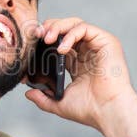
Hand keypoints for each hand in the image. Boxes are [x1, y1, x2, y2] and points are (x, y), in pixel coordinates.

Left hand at [24, 18, 136, 136]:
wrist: (107, 112)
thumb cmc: (89, 109)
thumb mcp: (60, 103)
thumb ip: (43, 98)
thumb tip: (28, 93)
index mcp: (79, 63)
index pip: (60, 42)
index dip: (45, 40)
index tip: (31, 43)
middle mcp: (89, 51)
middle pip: (66, 28)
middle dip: (50, 27)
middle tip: (37, 35)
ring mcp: (98, 45)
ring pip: (74, 24)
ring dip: (57, 27)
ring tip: (47, 39)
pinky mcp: (106, 41)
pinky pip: (84, 28)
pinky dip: (70, 35)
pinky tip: (61, 49)